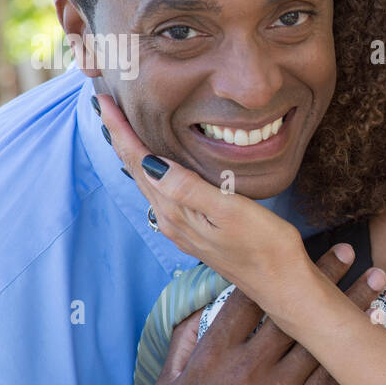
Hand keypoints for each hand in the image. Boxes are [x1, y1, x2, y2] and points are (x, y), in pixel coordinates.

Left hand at [95, 93, 309, 303]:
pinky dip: (153, 171)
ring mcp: (182, 227)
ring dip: (133, 154)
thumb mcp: (229, 211)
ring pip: (148, 182)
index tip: (103, 101)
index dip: (120, 131)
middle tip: (106, 106)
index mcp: (175, 210)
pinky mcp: (195, 231)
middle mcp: (171, 219)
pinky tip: (158, 165)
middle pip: (136, 171)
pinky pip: (163, 193)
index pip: (139, 162)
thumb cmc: (265, 246)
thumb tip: (152, 163)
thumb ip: (188, 188)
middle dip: (120, 138)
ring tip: (124, 129)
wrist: (282, 283)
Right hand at [140, 246, 381, 384]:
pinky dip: (353, 350)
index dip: (271, 271)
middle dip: (321, 276)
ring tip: (376, 278)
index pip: (247, 299)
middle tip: (346, 249)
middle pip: (291, 309)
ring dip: (350, 305)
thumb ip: (183, 343)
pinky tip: (371, 329)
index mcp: (213, 355)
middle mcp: (247, 367)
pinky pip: (333, 375)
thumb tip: (197, 308)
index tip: (290, 249)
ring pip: (320, 337)